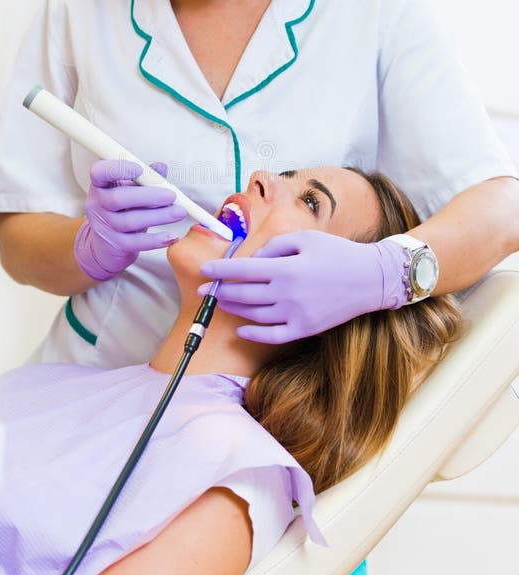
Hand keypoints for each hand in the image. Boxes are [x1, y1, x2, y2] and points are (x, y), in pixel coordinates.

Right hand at [74, 160, 186, 281]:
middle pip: (118, 198)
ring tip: (179, 212)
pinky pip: (136, 242)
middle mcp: (97, 204)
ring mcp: (104, 226)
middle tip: (171, 196)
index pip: (100, 172)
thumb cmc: (121, 211)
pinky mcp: (114, 245)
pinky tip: (171, 236)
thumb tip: (161, 168)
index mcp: (101, 185)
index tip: (139, 169)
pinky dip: (156, 240)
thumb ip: (146, 178)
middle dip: (149, 196)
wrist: (108, 244)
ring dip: (159, 216)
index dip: (117, 169)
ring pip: (130, 221)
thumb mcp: (130, 191)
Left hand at [198, 230, 407, 342]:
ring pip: (254, 315)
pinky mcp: (305, 329)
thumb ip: (274, 247)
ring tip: (221, 303)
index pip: (242, 270)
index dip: (219, 271)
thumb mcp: (305, 238)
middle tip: (204, 291)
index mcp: (285, 268)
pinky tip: (241, 328)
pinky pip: (272, 336)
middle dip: (220, 292)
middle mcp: (287, 293)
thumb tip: (252, 259)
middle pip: (243, 294)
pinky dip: (253, 333)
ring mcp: (296, 314)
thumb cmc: (337, 253)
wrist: (371, 278)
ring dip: (234, 309)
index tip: (203, 271)